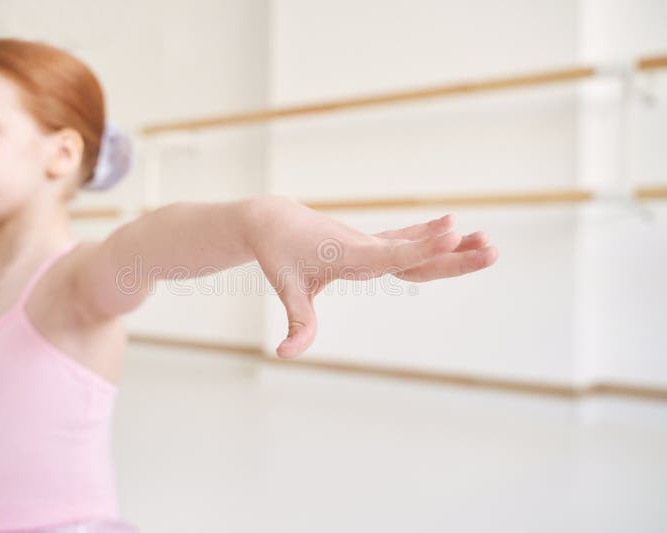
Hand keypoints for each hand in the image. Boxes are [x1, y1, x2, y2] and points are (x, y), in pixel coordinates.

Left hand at [247, 197, 497, 358]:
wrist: (275, 221)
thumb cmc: (281, 255)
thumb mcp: (288, 288)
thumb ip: (297, 322)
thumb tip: (285, 354)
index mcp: (350, 257)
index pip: (392, 254)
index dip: (423, 246)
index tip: (453, 233)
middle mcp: (367, 248)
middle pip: (417, 255)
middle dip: (454, 255)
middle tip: (492, 249)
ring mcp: (372, 244)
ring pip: (418, 247)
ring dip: (451, 245)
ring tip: (488, 241)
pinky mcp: (371, 243)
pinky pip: (407, 240)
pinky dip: (430, 236)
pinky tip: (454, 227)